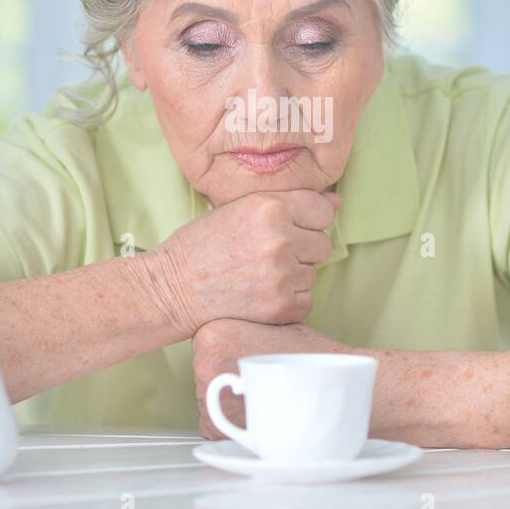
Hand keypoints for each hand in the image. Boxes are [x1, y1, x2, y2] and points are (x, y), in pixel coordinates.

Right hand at [144, 190, 339, 336]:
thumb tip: (338, 202)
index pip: (322, 211)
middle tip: (268, 254)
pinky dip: (289, 299)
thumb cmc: (202, 245)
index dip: (307, 221)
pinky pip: (307, 300)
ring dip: (294, 275)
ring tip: (258, 274)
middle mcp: (279, 239)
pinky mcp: (281, 306)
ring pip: (314, 273)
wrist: (172, 288)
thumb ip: (289, 201)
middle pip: (322, 244)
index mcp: (269, 207)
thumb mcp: (239, 208)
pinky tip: (260, 293)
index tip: (289, 229)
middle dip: (302, 249)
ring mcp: (282, 275)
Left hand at [191, 318, 350, 439]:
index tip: (246, 354)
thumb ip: (244, 325)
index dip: (229, 350)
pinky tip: (258, 412)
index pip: (206, 343)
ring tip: (262, 394)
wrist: (334, 389)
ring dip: (228, 399)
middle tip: (257, 375)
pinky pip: (213, 424)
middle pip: (204, 370)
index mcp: (212, 333)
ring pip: (208, 397)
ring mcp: (206, 397)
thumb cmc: (308, 355)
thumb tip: (231, 326)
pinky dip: (232, 423)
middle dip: (226, 374)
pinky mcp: (214, 427)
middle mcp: (202, 364)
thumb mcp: (272, 322)